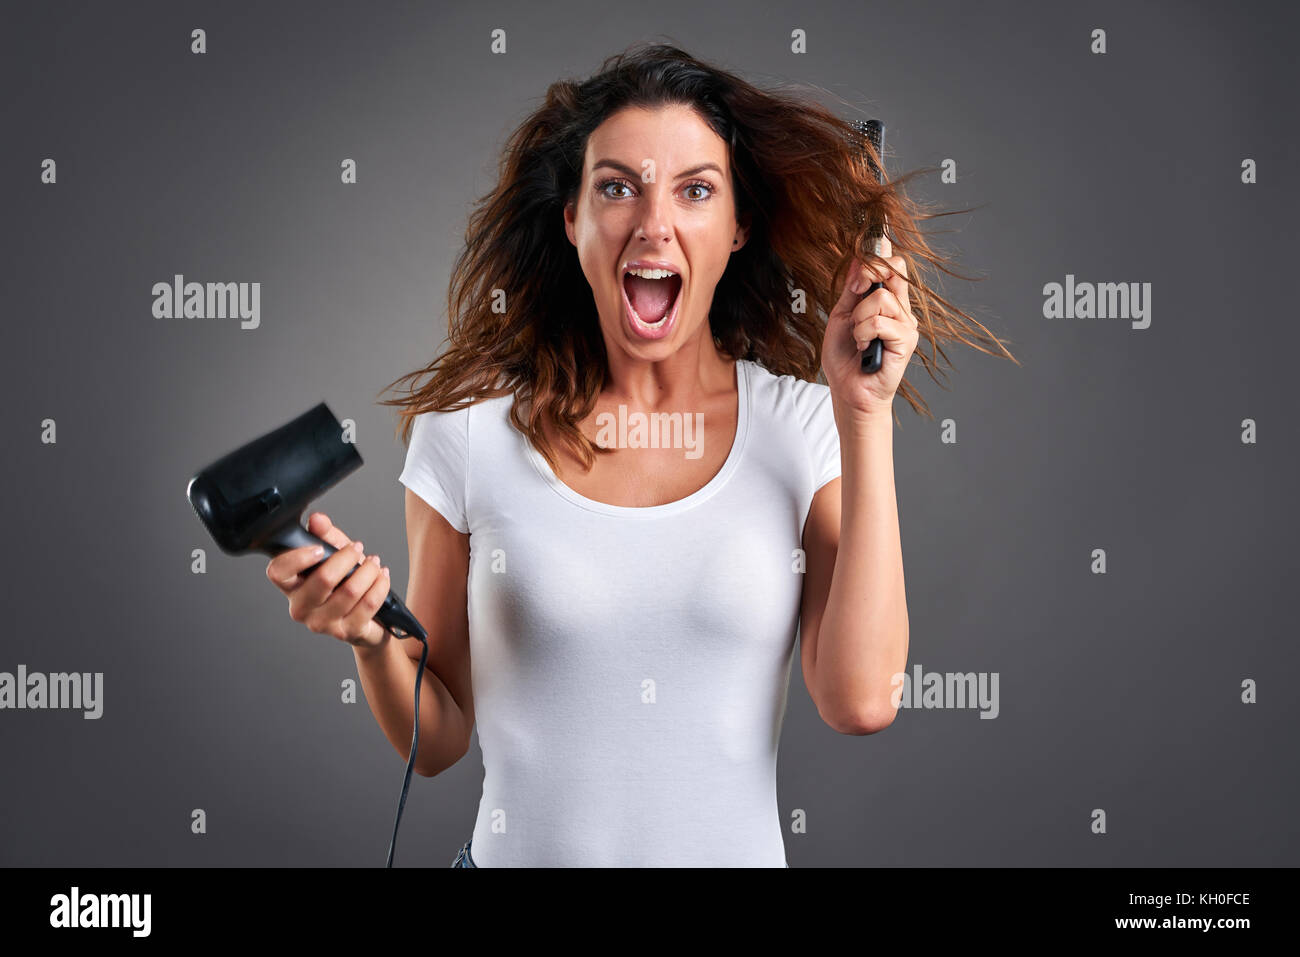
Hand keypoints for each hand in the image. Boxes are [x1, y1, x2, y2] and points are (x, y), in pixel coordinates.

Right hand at [265, 511, 391, 648]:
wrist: (364, 619)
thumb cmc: (343, 583)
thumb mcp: (334, 554)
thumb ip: (325, 535)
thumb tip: (317, 520)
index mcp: (291, 586)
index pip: (278, 572)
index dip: (297, 558)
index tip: (318, 548)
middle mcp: (301, 608)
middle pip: (323, 580)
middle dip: (347, 558)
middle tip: (357, 548)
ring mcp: (323, 623)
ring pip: (350, 591)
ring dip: (368, 571)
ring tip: (374, 563)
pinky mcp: (346, 632)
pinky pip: (368, 604)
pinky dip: (380, 585)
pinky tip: (382, 577)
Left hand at [821, 235, 919, 419]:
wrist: (848, 390)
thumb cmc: (845, 358)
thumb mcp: (841, 316)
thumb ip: (852, 289)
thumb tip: (858, 258)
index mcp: (887, 301)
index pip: (893, 265)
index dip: (877, 254)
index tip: (860, 260)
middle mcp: (901, 309)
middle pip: (895, 268)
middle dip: (867, 274)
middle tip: (852, 294)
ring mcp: (906, 324)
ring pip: (881, 298)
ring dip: (858, 318)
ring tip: (857, 337)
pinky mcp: (906, 340)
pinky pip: (880, 322)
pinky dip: (863, 333)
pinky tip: (864, 347)